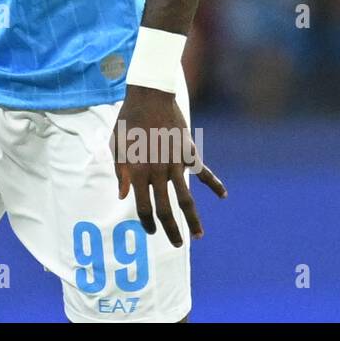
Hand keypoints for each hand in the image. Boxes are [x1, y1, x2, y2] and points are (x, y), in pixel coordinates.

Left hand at [113, 86, 226, 246]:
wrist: (149, 96)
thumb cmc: (128, 120)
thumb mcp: (116, 146)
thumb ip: (120, 171)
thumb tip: (123, 195)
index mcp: (136, 171)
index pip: (143, 207)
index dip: (147, 222)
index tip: (151, 231)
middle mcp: (157, 171)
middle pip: (165, 209)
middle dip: (171, 230)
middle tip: (176, 245)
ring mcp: (175, 163)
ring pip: (186, 198)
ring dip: (193, 219)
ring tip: (199, 235)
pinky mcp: (188, 152)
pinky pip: (203, 172)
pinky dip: (214, 184)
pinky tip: (223, 195)